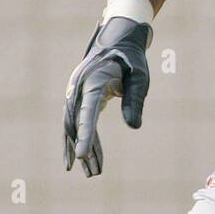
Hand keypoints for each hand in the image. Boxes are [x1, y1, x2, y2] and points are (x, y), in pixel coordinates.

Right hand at [63, 17, 150, 176]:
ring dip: (82, 149)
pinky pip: (78, 123)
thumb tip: (134, 127)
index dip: (85, 136)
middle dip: (83, 149)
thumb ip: (136, 100)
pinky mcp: (79, 99)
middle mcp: (79, 89)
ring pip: (74, 127)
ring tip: (92, 173)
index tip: (82, 156)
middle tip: (92, 173)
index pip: (87, 113)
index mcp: (93, 81)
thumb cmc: (131, 59)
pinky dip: (83, 140)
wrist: (117, 40)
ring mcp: (75, 94)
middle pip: (76, 124)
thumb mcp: (140, 77)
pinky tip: (87, 159)